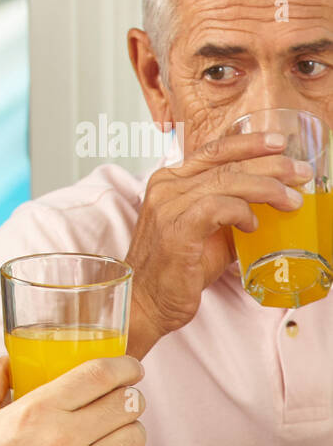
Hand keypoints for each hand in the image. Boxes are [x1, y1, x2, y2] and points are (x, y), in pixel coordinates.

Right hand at [0, 354, 145, 445]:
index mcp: (36, 411)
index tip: (129, 367)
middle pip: (127, 405)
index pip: (99, 375)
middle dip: (129, 397)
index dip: (124, 366)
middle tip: (120, 400)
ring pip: (133, 440)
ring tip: (112, 433)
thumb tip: (10, 360)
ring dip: (128, 431)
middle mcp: (63, 440)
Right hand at [125, 131, 311, 354]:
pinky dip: (243, 213)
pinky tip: (253, 226)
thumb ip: (231, 210)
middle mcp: (165, 188)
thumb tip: (272, 200)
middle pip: (227, 164)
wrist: (145, 301)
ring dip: (267, 189)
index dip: (249, 143)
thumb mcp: (207, 231)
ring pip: (228, 182)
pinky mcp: (177, 229)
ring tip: (291, 201)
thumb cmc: (175, 269)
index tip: (279, 144)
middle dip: (271, 166)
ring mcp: (168, 207)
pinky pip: (219, 207)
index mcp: (169, 182)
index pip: (213, 150)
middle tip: (300, 173)